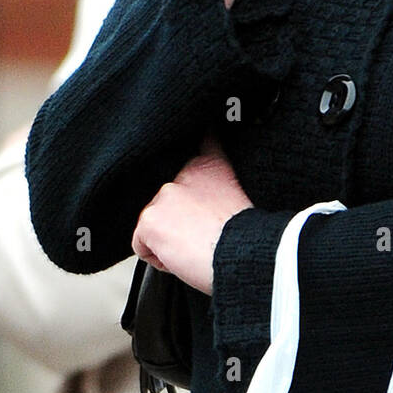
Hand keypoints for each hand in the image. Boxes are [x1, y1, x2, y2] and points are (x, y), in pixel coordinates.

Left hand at [131, 141, 252, 295]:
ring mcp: (164, 195)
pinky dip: (160, 260)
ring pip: (155, 225)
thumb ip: (218, 185)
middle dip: (179, 219)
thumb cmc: (249, 236)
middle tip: (205, 234)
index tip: (198, 132)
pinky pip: (143, 247)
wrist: (245, 253)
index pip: (197, 144)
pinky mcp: (150, 220)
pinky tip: (184, 258)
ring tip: (198, 248)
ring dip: (170, 240)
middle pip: (168, 201)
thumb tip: (208, 195)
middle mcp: (183, 173)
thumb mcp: (240, 195)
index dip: (191, 151)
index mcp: (209, 163)